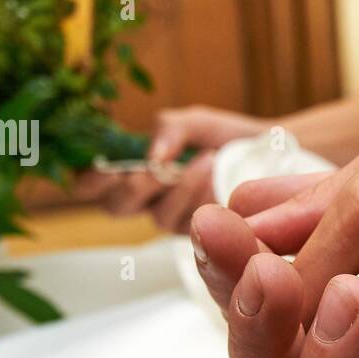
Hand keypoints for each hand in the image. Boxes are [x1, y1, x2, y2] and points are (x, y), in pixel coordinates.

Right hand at [75, 106, 266, 230]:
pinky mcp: (202, 235)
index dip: (87, 180)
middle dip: (135, 188)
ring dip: (179, 188)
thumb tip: (154, 155)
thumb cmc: (225, 137)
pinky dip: (201, 196)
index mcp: (132, 169)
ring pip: (158, 217)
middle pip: (116, 208)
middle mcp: (146, 200)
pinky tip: (215, 173)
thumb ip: (170, 130)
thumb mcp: (195, 122)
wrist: (271, 154)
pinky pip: (191, 223)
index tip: (102, 167)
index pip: (89, 184)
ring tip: (206, 159)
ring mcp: (174, 219)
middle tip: (159, 167)